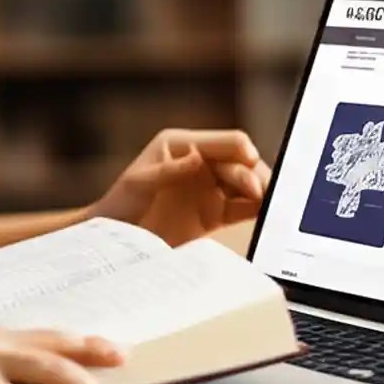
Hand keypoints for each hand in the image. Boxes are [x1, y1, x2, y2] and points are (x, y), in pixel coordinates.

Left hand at [89, 129, 272, 246]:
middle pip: (240, 163)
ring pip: (246, 184)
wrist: (116, 241)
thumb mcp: (140, 184)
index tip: (251, 163)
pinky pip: (243, 207)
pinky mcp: (214, 212)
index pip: (224, 141)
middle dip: (253, 175)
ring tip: (268, 204)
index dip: (241, 150)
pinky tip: (266, 214)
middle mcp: (201, 162)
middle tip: (260, 192)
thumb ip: (170, 171)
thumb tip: (199, 159)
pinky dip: (257, 209)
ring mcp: (210, 187)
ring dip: (260, 192)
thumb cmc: (120, 205)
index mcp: (183, 145)